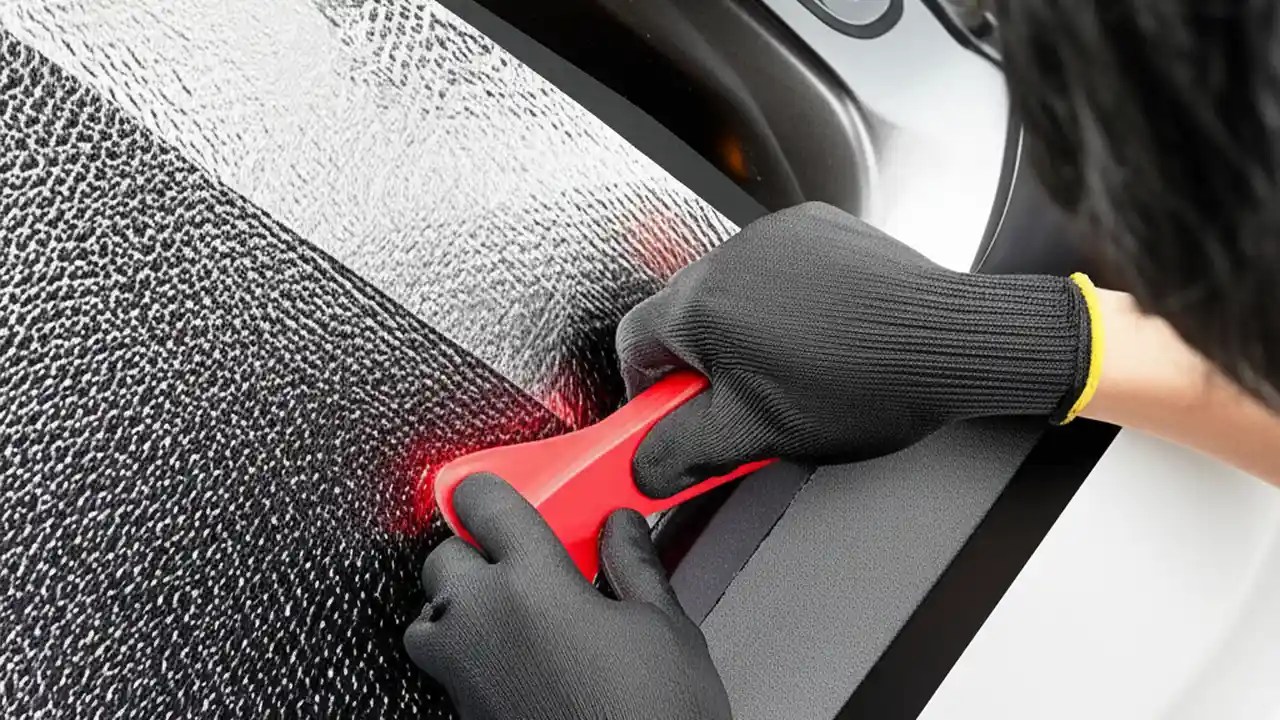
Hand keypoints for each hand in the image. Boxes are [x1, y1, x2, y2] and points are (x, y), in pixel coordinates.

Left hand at [404, 474, 730, 719]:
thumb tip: (622, 530)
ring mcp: (463, 671)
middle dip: (478, 550)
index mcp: (533, 582)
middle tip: (528, 558)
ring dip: (461, 603)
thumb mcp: (665, 629)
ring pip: (430, 613)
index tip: (501, 490)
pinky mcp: (461, 710)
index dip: (490, 489)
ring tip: (518, 611)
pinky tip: (519, 655)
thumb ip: (635, 565)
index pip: (484, 501)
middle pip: (445, 555)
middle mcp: (482, 621)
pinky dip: (467, 647)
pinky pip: (444, 659)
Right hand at [617, 202, 1093, 497]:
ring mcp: (777, 235)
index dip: (644, 387)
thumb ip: (682, 453)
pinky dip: (782, 301)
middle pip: (682, 314)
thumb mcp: (757, 437)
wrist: (952, 342)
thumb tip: (641, 469)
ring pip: (729, 292)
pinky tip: (818, 337)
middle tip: (736, 404)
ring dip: (741, 332)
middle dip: (700, 363)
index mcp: (704, 303)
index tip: (665, 414)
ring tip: (789, 372)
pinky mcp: (817, 228)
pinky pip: (774, 267)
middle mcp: (733, 255)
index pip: (634, 340)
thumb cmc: (865, 384)